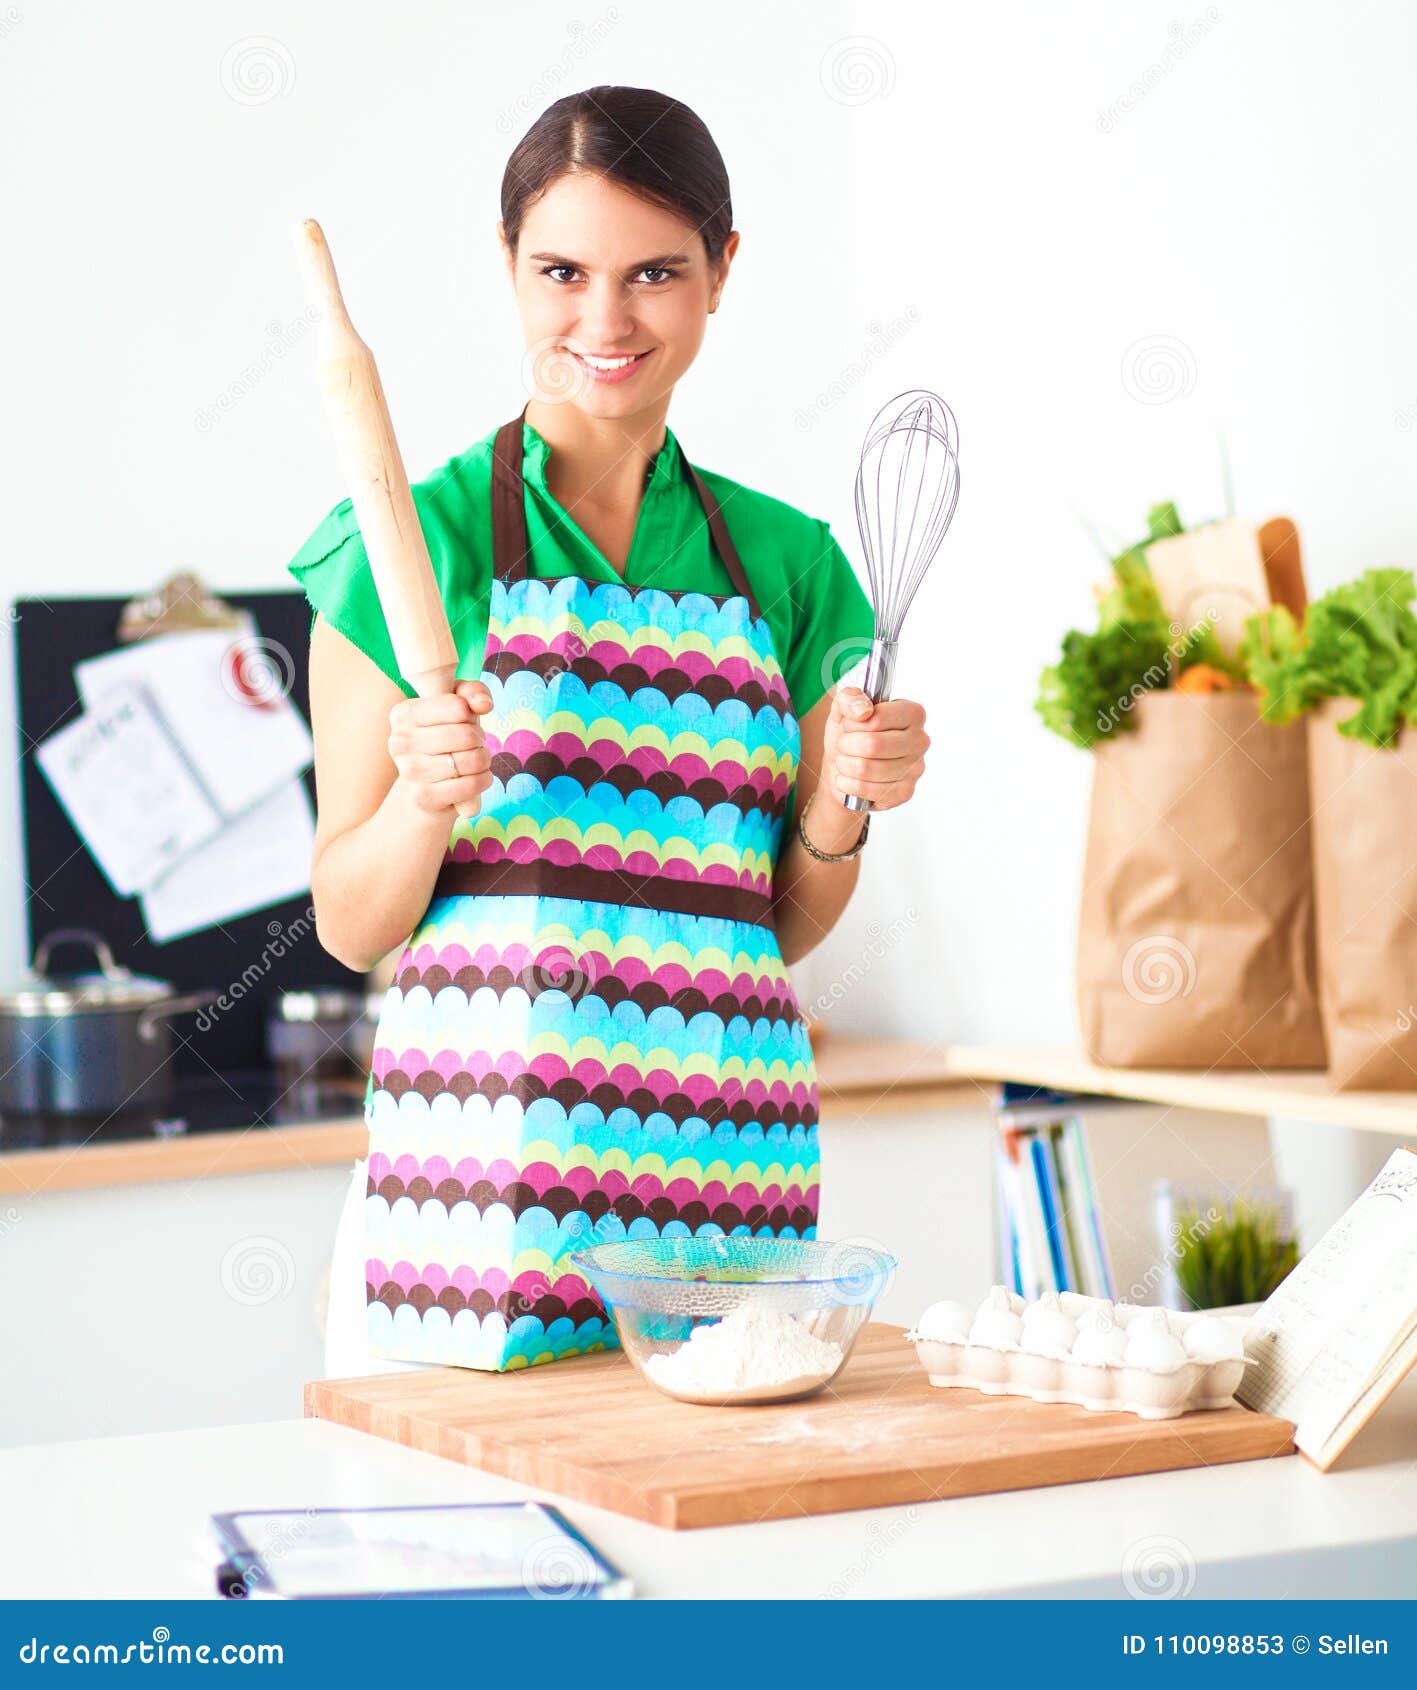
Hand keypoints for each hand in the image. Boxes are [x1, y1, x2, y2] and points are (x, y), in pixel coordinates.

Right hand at [387, 680, 494, 815]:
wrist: (426, 788)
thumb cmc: (445, 740)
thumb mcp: (457, 708)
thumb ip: (472, 692)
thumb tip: (483, 703)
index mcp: (403, 714)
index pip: (458, 706)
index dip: (471, 714)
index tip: (464, 722)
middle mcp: (400, 741)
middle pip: (467, 734)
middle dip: (480, 740)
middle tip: (473, 744)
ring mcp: (409, 771)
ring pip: (472, 760)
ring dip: (483, 761)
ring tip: (473, 762)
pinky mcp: (423, 797)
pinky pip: (471, 785)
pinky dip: (483, 780)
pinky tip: (475, 779)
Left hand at [821, 686, 928, 810]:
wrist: (843, 767)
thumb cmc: (849, 735)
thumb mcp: (842, 709)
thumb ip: (849, 698)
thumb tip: (863, 710)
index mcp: (912, 713)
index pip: (876, 718)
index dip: (852, 723)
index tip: (849, 725)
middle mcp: (920, 740)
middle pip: (872, 745)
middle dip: (846, 745)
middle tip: (844, 745)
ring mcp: (915, 768)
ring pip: (865, 768)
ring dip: (844, 765)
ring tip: (845, 761)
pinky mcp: (904, 792)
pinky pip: (865, 789)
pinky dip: (847, 784)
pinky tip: (848, 778)